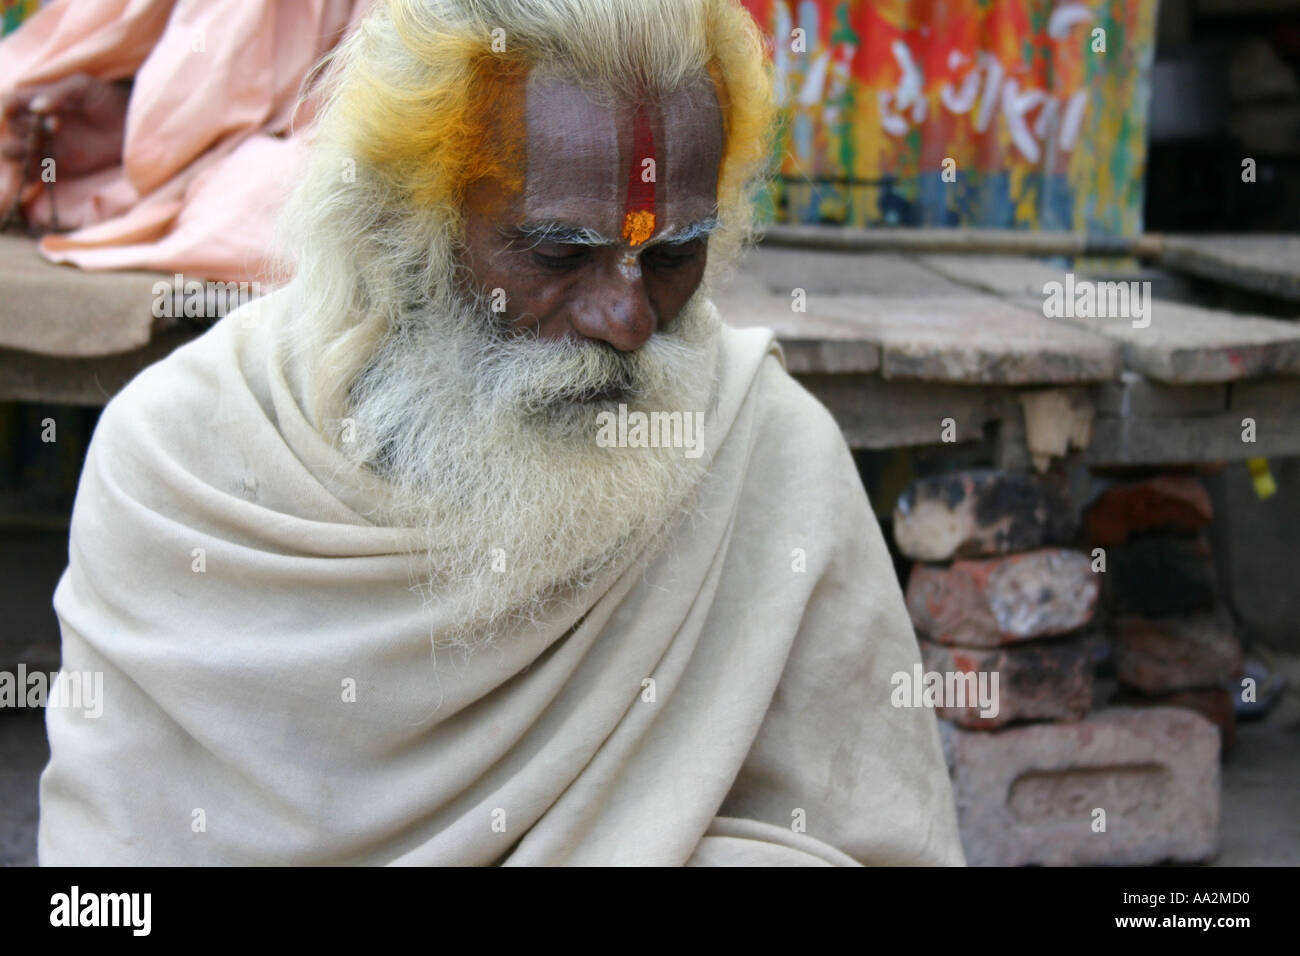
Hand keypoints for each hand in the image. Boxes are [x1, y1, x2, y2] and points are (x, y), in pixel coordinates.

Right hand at [2, 72, 130, 178]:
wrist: (129, 124)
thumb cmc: (105, 98)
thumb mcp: (82, 87)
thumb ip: (58, 94)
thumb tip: (36, 108)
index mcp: (37, 101)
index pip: (9, 104)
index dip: (10, 108)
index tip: (32, 110)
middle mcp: (36, 124)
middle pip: (11, 128)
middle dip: (25, 128)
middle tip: (55, 126)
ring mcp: (46, 146)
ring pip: (14, 151)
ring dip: (20, 151)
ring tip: (41, 146)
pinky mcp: (58, 165)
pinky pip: (32, 173)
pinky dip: (29, 173)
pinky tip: (43, 167)